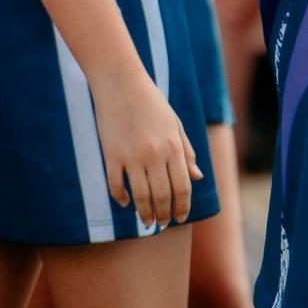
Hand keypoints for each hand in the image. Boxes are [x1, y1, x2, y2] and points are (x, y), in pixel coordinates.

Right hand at [90, 63, 201, 226]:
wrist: (121, 84)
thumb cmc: (152, 103)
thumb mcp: (175, 124)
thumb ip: (186, 152)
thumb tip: (197, 178)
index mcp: (173, 146)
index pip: (182, 186)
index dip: (182, 206)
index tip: (180, 218)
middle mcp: (154, 154)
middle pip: (162, 196)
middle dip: (164, 214)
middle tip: (161, 224)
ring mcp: (131, 156)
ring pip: (140, 196)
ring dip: (144, 213)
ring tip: (146, 222)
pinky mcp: (111, 155)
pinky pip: (116, 185)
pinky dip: (120, 198)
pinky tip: (125, 203)